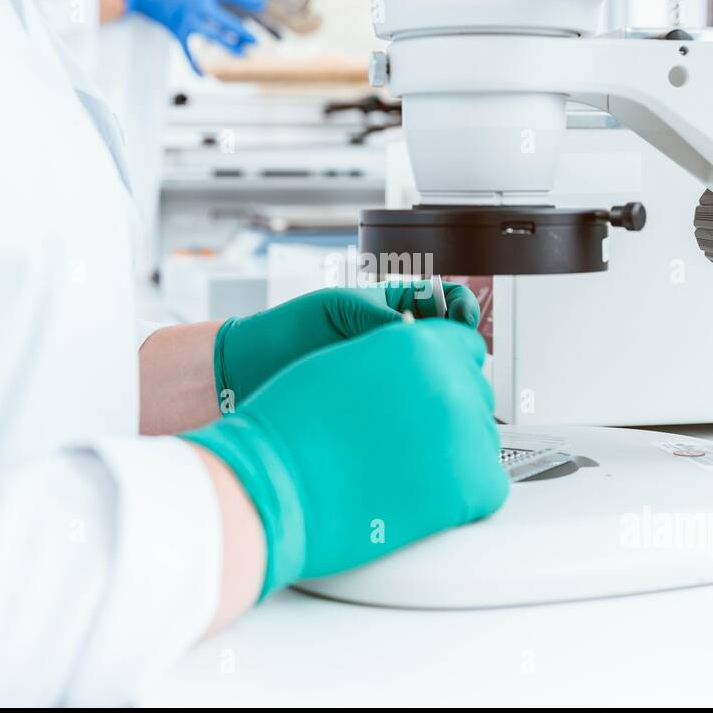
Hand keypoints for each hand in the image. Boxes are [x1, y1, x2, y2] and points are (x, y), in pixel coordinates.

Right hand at [113, 0, 264, 74]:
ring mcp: (188, 21)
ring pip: (213, 37)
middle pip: (226, 22)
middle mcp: (199, 7)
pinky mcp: (176, 31)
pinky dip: (194, 64)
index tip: (261, 6)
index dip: (248, 1)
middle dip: (243, 32)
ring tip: (242, 54)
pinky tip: (203, 75)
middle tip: (255, 40)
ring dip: (229, 47)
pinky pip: (187, 51)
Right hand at [184, 320, 507, 595]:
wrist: (270, 480)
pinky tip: (423, 498)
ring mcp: (465, 430)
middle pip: (475, 397)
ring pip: (482, 441)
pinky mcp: (472, 483)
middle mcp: (449, 378)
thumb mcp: (343, 366)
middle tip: (406, 443)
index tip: (428, 398)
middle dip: (447, 417)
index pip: (465, 349)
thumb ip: (389, 362)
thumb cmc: (291, 426)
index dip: (444, 377)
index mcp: (417, 342)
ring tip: (403, 473)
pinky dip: (464, 496)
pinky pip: (489, 485)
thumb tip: (421, 376)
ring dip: (453, 455)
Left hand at [213, 281, 479, 410]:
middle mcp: (396, 342)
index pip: (445, 304)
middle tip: (458, 357)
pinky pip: (412, 406)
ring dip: (444, 379)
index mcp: (393, 307)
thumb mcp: (338, 307)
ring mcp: (391, 375)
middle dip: (461, 349)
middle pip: (451, 344)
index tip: (464, 318)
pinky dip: (423, 407)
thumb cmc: (286, 330)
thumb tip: (421, 332)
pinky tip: (420, 408)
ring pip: (436, 377)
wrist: (249, 370)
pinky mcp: (382, 406)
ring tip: (440, 382)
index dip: (462, 309)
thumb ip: (382, 315)